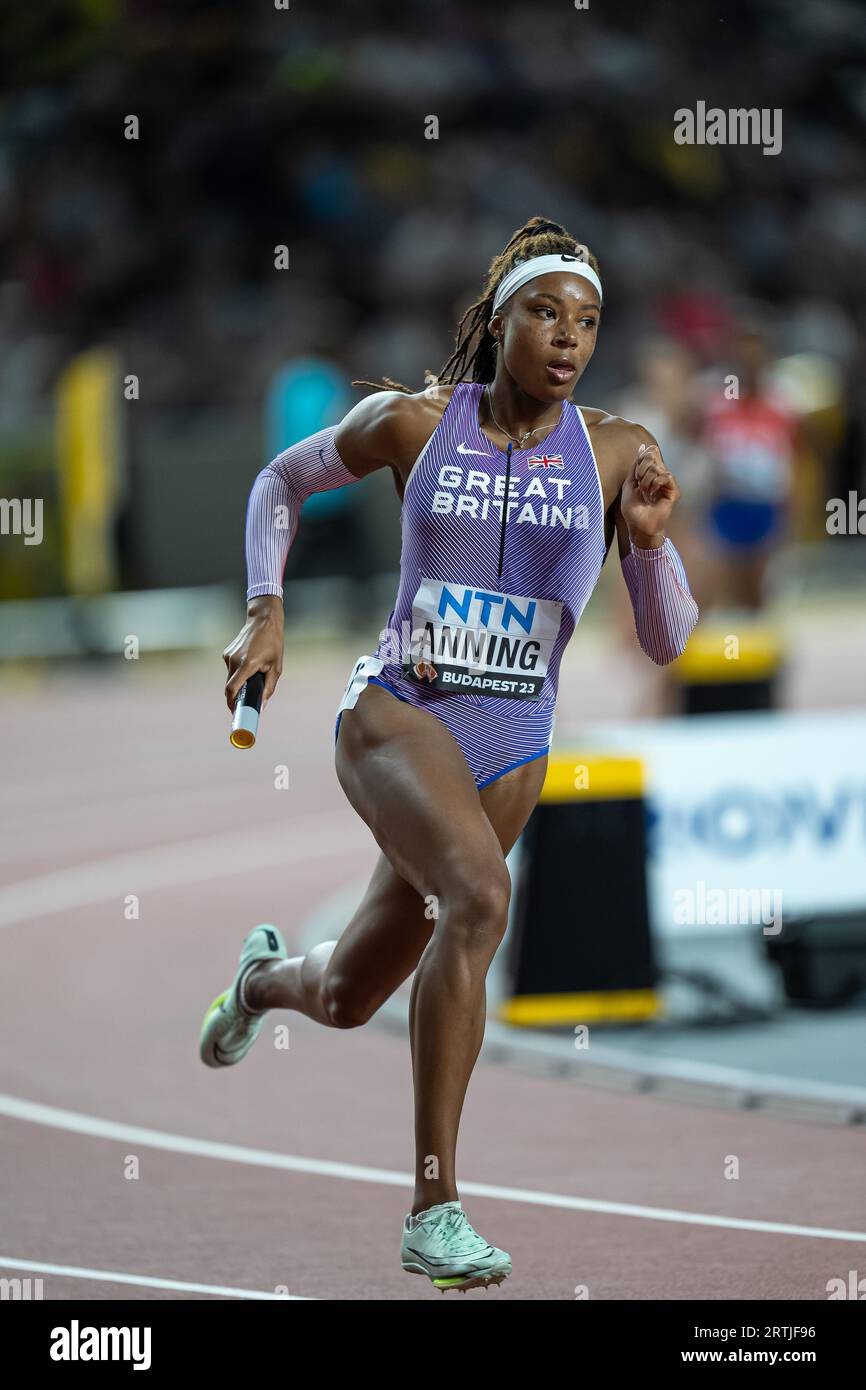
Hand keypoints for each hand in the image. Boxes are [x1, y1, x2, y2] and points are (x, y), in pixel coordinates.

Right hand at [223, 596, 283, 713]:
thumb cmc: (273, 644)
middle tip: (245, 702)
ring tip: (253, 676)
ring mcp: (229, 656)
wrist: (263, 620)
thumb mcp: (276, 667)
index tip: (235, 712)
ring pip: (230, 677)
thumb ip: (269, 689)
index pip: (232, 689)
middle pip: (230, 686)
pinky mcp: (227, 653)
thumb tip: (262, 706)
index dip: (231, 703)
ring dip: (239, 682)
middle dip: (236, 695)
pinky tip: (249, 664)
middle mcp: (234, 660)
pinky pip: (230, 669)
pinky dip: (238, 672)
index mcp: (247, 664)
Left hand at [621, 442, 680, 547]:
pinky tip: (652, 493)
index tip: (635, 475)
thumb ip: (637, 464)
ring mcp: (669, 484)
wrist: (637, 525)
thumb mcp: (630, 482)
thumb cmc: (632, 508)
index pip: (650, 454)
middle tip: (639, 485)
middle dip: (641, 469)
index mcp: (652, 473)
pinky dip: (655, 483)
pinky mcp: (674, 491)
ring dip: (646, 479)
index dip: (641, 460)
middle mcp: (662, 476)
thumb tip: (644, 446)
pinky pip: (666, 476)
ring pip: (658, 467)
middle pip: (653, 457)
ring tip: (645, 492)